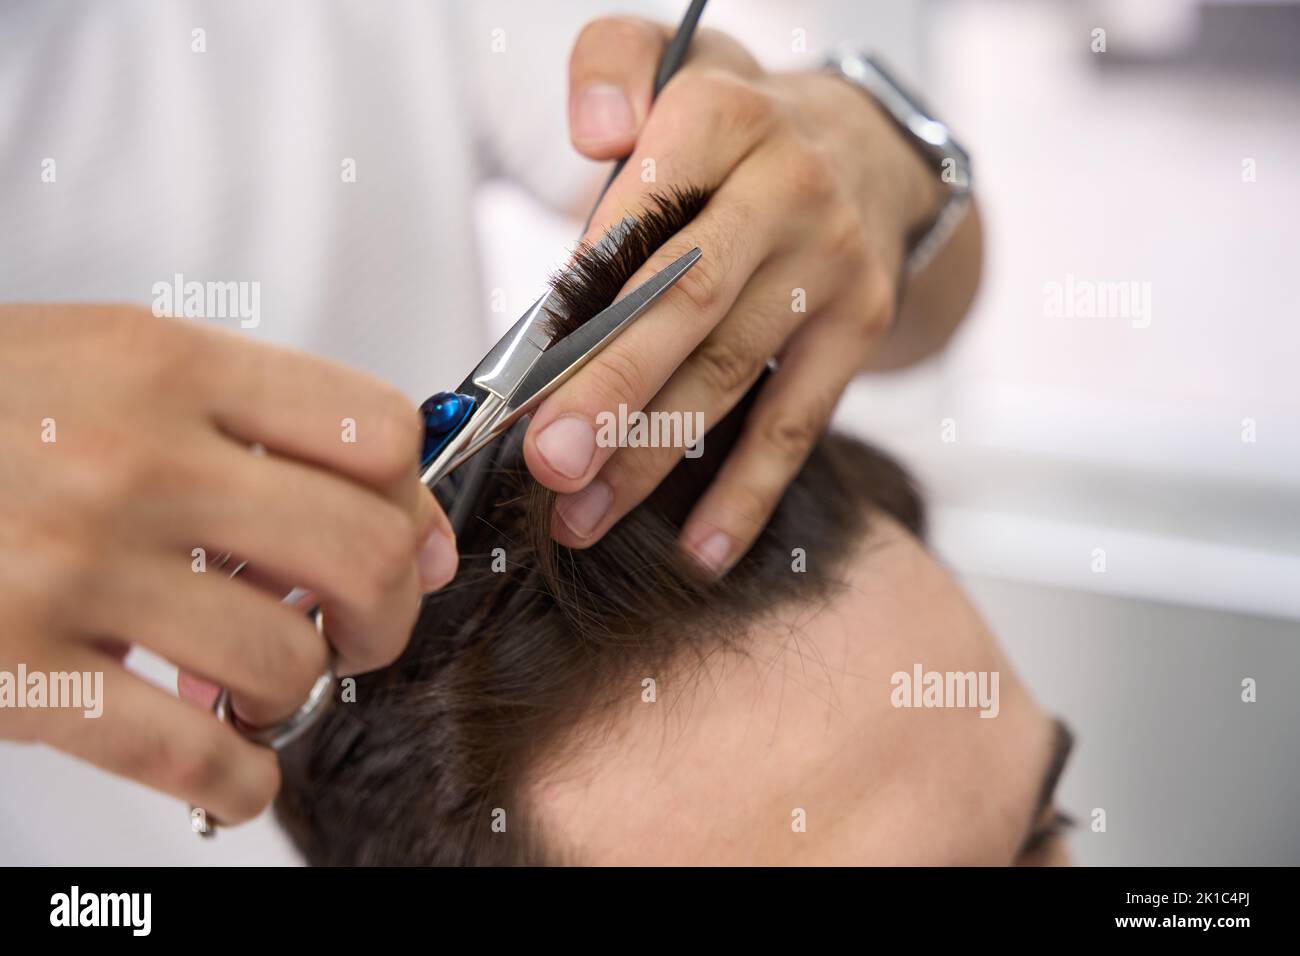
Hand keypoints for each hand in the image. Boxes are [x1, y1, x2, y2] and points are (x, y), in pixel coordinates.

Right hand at [0, 305, 456, 823]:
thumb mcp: (103, 363)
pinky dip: (239, 780)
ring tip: (262, 687)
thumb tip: (394, 513)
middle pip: (362, 550)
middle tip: (363, 631)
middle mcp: (132, 458)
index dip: (412, 500)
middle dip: (389, 612)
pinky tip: (230, 766)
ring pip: (287, 662)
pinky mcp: (17, 671)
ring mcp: (73, 567)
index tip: (408, 541)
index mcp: (163, 365)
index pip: (373, 430)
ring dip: (300, 694)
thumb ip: (244, 418)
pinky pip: (189, 756)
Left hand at [524, 18, 961, 574]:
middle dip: (612, 391)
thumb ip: (611, 68)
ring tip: (583, 517)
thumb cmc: (733, 129)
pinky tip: (696, 550)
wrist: (865, 149)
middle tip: (550, 462)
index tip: (525, 368)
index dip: (582, 294)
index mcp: (724, 117)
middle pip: (687, 301)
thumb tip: (593, 135)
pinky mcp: (859, 329)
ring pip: (730, 376)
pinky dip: (745, 495)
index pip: (639, 211)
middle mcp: (788, 187)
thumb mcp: (671, 60)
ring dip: (653, 458)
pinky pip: (796, 424)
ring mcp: (831, 266)